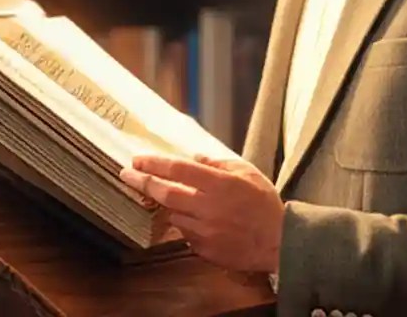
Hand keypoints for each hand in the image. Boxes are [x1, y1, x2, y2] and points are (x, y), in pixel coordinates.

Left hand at [120, 153, 283, 273]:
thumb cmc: (265, 204)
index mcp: (219, 185)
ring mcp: (204, 231)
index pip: (179, 170)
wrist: (280, 241)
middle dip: (142, 182)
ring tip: (176, 198)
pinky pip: (186, 234)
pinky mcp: (204, 249)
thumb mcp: (247, 173)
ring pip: (173, 216)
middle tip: (126, 174)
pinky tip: (194, 219)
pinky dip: (185, 225)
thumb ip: (218, 164)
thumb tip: (194, 157)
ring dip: (169, 206)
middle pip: (165, 193)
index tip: (137, 159)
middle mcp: (207, 208)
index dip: (155, 163)